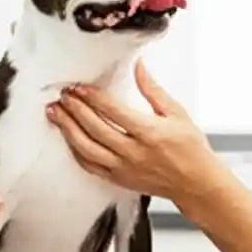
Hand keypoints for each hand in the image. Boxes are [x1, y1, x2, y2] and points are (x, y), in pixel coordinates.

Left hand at [46, 61, 232, 206]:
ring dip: (68, 129)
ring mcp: (123, 168)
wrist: (196, 184)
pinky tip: (68, 137)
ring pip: (87, 148)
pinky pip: (90, 165)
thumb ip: (153, 90)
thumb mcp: (176, 113)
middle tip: (63, 95)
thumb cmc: (190, 149)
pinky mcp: (118, 179)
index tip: (80, 87)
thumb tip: (139, 67)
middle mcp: (133, 152)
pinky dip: (75, 150)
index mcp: (149, 132)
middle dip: (75, 109)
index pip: (113, 111)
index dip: (93, 97)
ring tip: (56, 113)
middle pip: (95, 128)